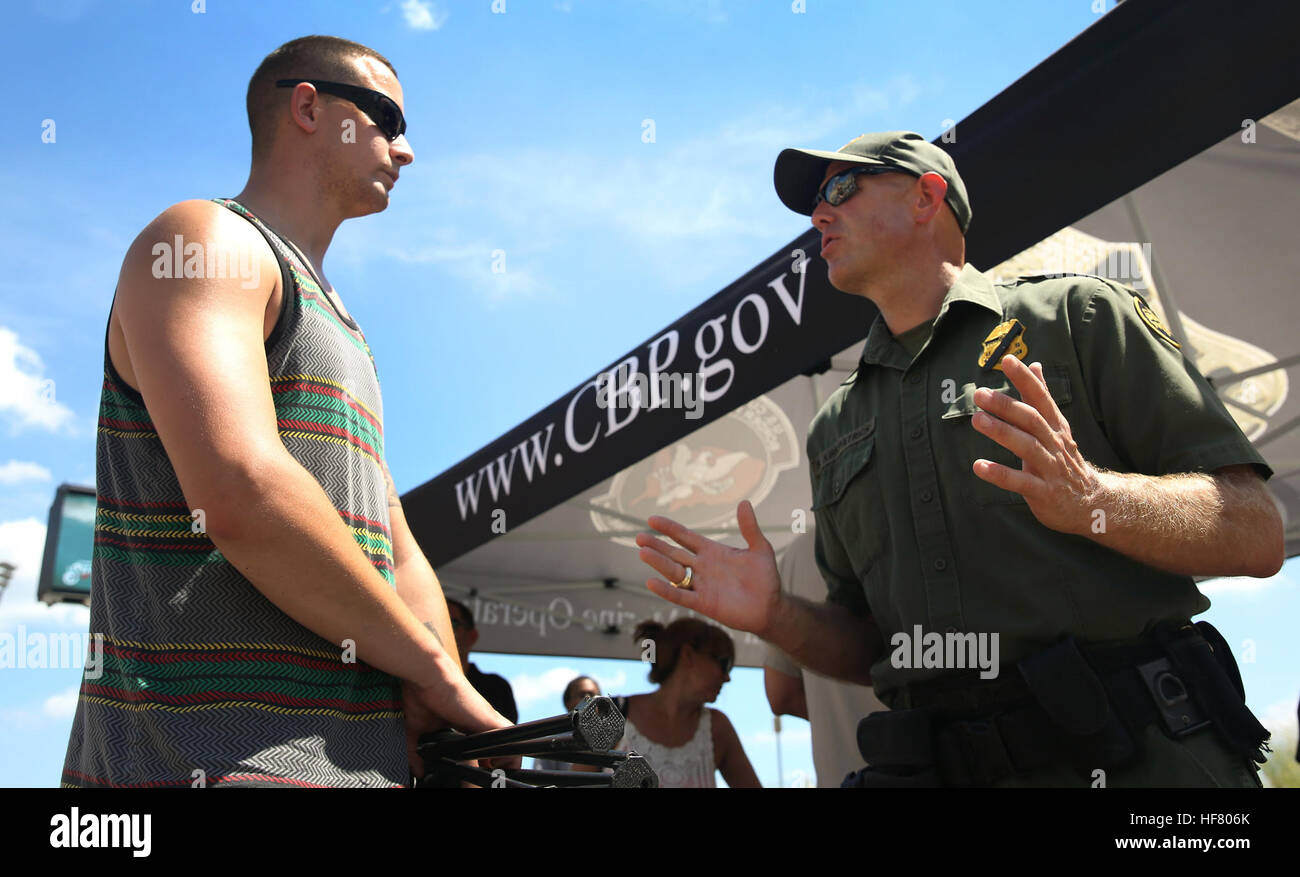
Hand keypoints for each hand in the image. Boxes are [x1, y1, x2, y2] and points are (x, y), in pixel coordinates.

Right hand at [400, 679, 513, 778]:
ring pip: (509, 746)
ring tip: (492, 777)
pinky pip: (509, 741)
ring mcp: (488, 721)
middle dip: (495, 767)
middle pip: (500, 749)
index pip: (483, 749)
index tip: (476, 774)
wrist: (428, 677)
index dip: (483, 763)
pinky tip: (498, 768)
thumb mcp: (418, 730)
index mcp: (467, 726)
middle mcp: (481, 724)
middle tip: (485, 780)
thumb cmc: (422, 695)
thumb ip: (416, 752)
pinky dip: (508, 756)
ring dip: (503, 763)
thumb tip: (417, 771)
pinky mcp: (489, 720)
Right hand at [635, 500, 781, 635]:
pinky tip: (651, 582)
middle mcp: (702, 567)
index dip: (669, 528)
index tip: (651, 519)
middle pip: (674, 553)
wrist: (771, 607)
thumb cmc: (765, 578)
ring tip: (642, 553)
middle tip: (639, 537)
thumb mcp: (760, 549)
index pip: (685, 537)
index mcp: (712, 552)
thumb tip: (744, 502)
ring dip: (658, 563)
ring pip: (674, 572)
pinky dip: (666, 590)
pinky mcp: (704, 603)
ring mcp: (701, 585)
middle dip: (657, 546)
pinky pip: (681, 596)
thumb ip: (750, 528)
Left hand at [970, 355, 1101, 534]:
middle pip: (1032, 420)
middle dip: (1006, 405)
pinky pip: (1020, 482)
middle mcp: (1055, 444)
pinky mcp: (1044, 493)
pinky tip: (978, 466)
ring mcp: (1051, 469)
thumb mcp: (1056, 427)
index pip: (1041, 398)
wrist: (1092, 503)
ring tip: (976, 420)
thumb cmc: (1065, 461)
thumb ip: (1042, 397)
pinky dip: (1000, 474)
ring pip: (1027, 447)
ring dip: (1002, 432)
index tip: (1008, 360)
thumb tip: (1035, 364)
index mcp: (1056, 427)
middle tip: (979, 393)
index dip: (1026, 379)